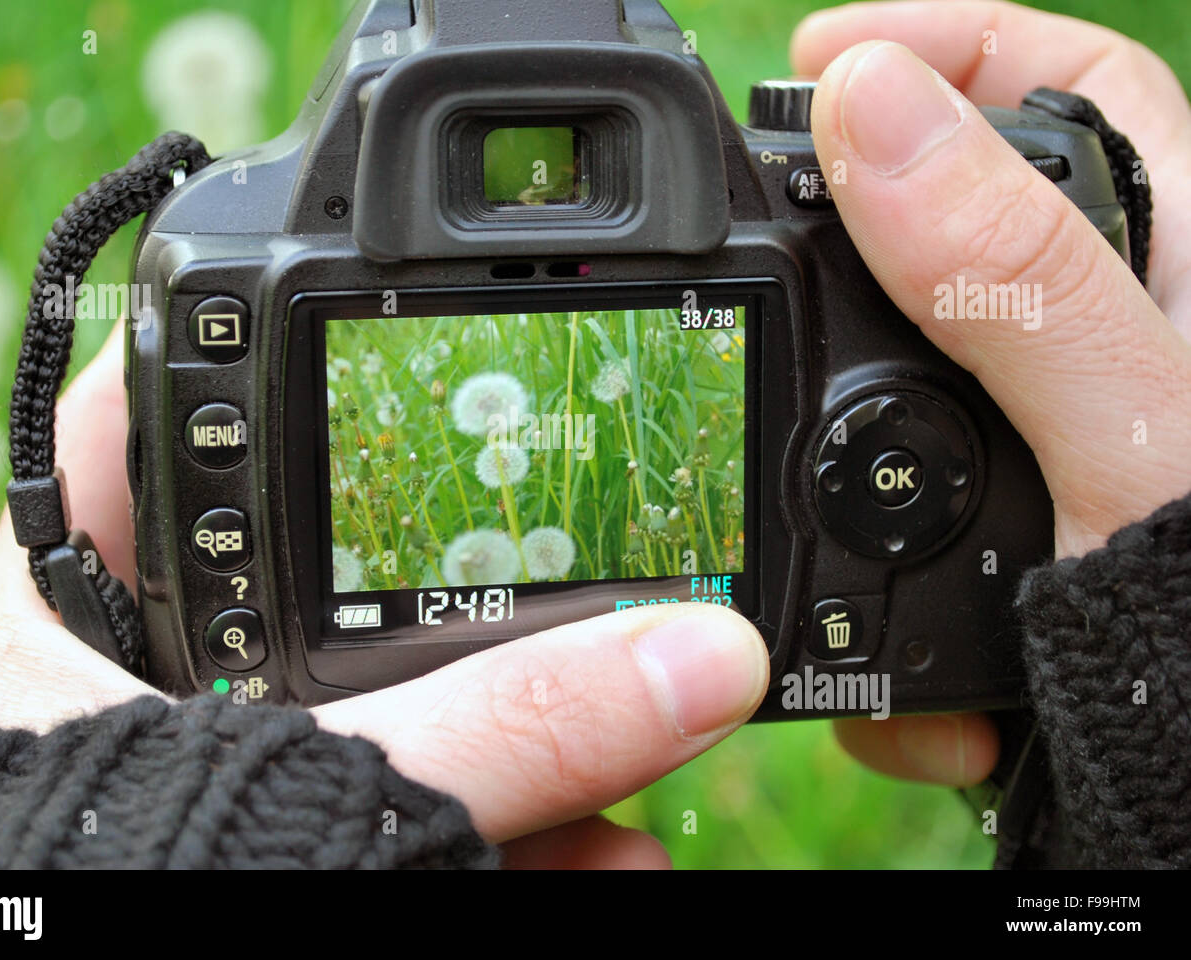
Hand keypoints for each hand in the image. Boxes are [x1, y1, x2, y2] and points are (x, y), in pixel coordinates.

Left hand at [0, 322, 768, 867]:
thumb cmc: (84, 892)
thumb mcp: (308, 792)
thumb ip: (496, 726)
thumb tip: (694, 653)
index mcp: (78, 629)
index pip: (157, 425)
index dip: (264, 360)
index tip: (390, 332)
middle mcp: (145, 693)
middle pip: (321, 575)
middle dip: (467, 588)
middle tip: (574, 560)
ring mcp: (225, 776)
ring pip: (391, 718)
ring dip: (525, 734)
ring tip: (634, 725)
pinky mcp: (288, 843)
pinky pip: (415, 817)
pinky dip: (517, 833)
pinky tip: (610, 847)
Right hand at [792, 0, 1190, 784]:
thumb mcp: (1127, 434)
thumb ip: (1003, 276)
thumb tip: (867, 105)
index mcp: (1171, 272)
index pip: (1062, 85)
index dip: (939, 43)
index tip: (814, 58)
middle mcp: (1105, 350)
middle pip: (949, 242)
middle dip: (845, 278)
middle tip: (756, 295)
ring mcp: (1044, 455)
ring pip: (894, 414)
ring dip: (841, 491)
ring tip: (817, 536)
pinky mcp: (1000, 546)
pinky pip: (894, 544)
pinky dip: (874, 614)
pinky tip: (903, 679)